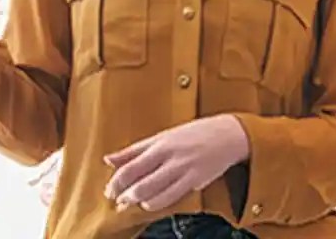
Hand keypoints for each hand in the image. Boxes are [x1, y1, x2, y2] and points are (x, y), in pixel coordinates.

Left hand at [103, 115, 248, 212]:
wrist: (227, 134)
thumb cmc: (193, 133)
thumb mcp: (162, 136)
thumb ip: (134, 150)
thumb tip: (109, 159)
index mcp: (159, 143)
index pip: (129, 165)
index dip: (115, 181)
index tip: (109, 189)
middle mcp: (169, 155)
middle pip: (138, 181)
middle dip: (123, 194)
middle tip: (116, 200)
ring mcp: (182, 168)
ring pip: (152, 192)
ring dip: (137, 201)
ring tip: (130, 203)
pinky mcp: (194, 180)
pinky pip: (170, 197)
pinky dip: (156, 203)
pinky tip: (149, 204)